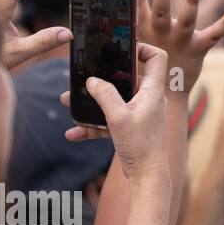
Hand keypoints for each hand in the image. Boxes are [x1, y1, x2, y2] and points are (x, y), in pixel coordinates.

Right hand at [61, 42, 169, 181]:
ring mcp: (138, 114)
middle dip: (102, 77)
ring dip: (91, 102)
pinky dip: (92, 125)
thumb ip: (104, 95)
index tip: (123, 47)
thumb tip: (92, 81)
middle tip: (85, 74)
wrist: (146, 177)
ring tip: (67, 101)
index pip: (156, 58)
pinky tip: (73, 132)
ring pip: (113, 100)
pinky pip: (109, 121)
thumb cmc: (141, 146)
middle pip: (126, 78)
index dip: (142, 48)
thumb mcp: (119, 117)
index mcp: (152, 91)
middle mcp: (147, 99)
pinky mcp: (129, 128)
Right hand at [139, 0, 223, 93]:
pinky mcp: (198, 49)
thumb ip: (137, 17)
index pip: (139, 5)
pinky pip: (213, 35)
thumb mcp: (139, 39)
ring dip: (191, 3)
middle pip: (162, 10)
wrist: (167, 92)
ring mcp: (181, 42)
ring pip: (187, 21)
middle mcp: (163, 34)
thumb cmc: (151, 60)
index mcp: (145, 31)